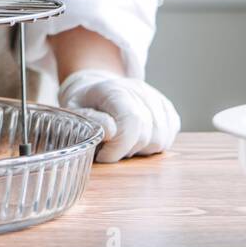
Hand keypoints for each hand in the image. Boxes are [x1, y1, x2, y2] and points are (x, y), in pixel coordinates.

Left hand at [58, 68, 179, 162]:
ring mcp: (156, 99)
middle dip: (126, 150)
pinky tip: (136, 139)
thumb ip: (91, 120)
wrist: (98, 91)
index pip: (132, 121)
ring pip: (160, 140)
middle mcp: (140, 90)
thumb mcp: (75, 111)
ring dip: (140, 149)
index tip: (103, 156)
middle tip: (110, 148)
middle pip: (146, 134)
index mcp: (115, 90)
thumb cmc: (85, 105)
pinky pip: (169, 137)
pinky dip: (153, 145)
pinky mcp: (168, 110)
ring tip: (123, 142)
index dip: (119, 146)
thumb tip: (110, 131)